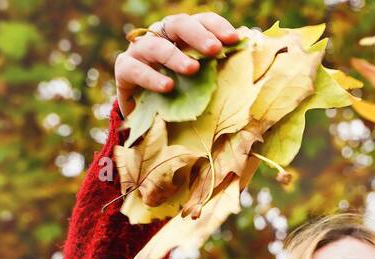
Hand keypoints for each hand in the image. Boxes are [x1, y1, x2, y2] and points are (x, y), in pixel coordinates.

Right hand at [115, 12, 240, 116]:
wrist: (148, 120)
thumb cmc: (181, 98)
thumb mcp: (202, 85)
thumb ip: (219, 73)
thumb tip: (250, 69)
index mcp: (183, 36)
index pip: (201, 21)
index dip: (217, 26)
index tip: (234, 39)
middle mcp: (161, 36)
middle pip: (178, 24)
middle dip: (197, 35)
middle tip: (214, 49)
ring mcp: (140, 51)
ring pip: (155, 45)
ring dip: (175, 56)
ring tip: (193, 69)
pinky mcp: (124, 69)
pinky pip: (135, 69)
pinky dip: (152, 77)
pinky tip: (167, 86)